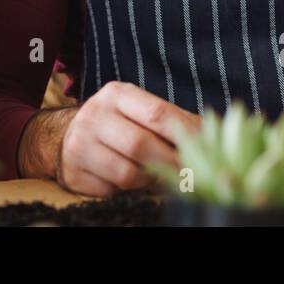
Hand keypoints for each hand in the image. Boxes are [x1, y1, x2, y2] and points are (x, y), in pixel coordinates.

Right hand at [19, 80, 200, 196]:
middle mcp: (95, 114)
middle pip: (141, 144)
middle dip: (169, 163)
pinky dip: (126, 190)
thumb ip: (173, 120)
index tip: (202, 151)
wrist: (69, 136)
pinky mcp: (74, 171)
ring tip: (152, 174)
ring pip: (127, 172)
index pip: (156, 113)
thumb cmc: (119, 123)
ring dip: (147, 180)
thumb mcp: (140, 111)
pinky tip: (128, 179)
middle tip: (187, 174)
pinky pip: (111, 189)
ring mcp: (80, 143)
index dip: (183, 135)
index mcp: (117, 94)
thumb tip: (214, 133)